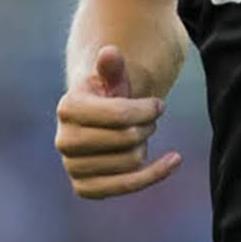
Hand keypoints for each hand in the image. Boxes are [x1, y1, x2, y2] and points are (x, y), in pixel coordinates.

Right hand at [55, 45, 181, 196]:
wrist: (95, 118)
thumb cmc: (106, 91)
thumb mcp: (111, 74)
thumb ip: (112, 64)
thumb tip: (109, 53)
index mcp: (68, 107)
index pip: (121, 115)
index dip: (147, 109)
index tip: (159, 104)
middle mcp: (64, 141)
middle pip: (127, 139)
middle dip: (147, 125)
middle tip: (151, 118)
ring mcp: (72, 167)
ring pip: (131, 161)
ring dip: (145, 144)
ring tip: (143, 131)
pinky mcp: (85, 189)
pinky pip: (127, 186)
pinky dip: (155, 173)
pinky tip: (176, 159)